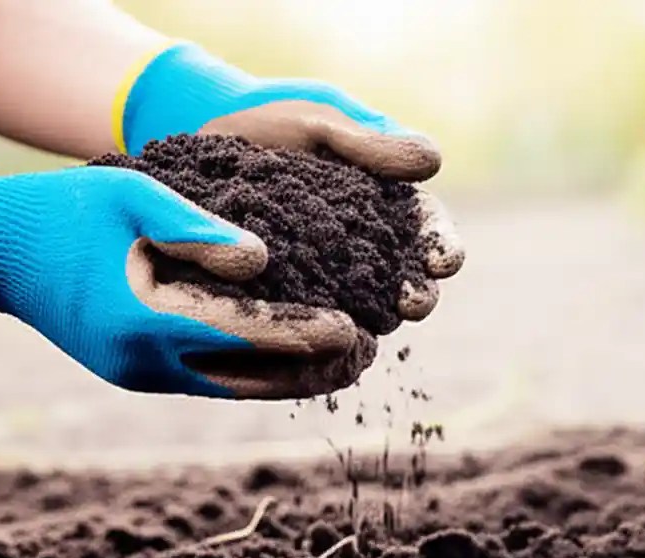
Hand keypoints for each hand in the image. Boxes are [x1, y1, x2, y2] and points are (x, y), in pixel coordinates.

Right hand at [0, 161, 374, 398]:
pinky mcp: (134, 373)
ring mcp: (137, 375)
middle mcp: (144, 362)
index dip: (305, 337)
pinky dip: (255, 373)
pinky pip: (209, 381)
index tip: (357, 331)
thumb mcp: (135, 195)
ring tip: (347, 363)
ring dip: (291, 381)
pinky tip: (293, 360)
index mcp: (145, 319)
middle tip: (371, 355)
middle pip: (250, 381)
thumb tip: (264, 261)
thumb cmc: (68, 208)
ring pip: (233, 390)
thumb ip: (197, 228)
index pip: (246, 337)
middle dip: (313, 372)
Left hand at [115, 43, 463, 320]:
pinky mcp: (293, 302)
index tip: (443, 260)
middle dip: (419, 294)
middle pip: (412, 281)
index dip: (442, 247)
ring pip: (371, 311)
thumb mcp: (320, 125)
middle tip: (411, 302)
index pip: (431, 232)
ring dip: (381, 321)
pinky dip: (329, 338)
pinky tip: (331, 344)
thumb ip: (371, 143)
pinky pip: (319, 326)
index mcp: (391, 206)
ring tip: (380, 326)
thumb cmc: (272, 128)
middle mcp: (371, 250)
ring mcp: (333, 281)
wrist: (202, 144)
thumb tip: (434, 162)